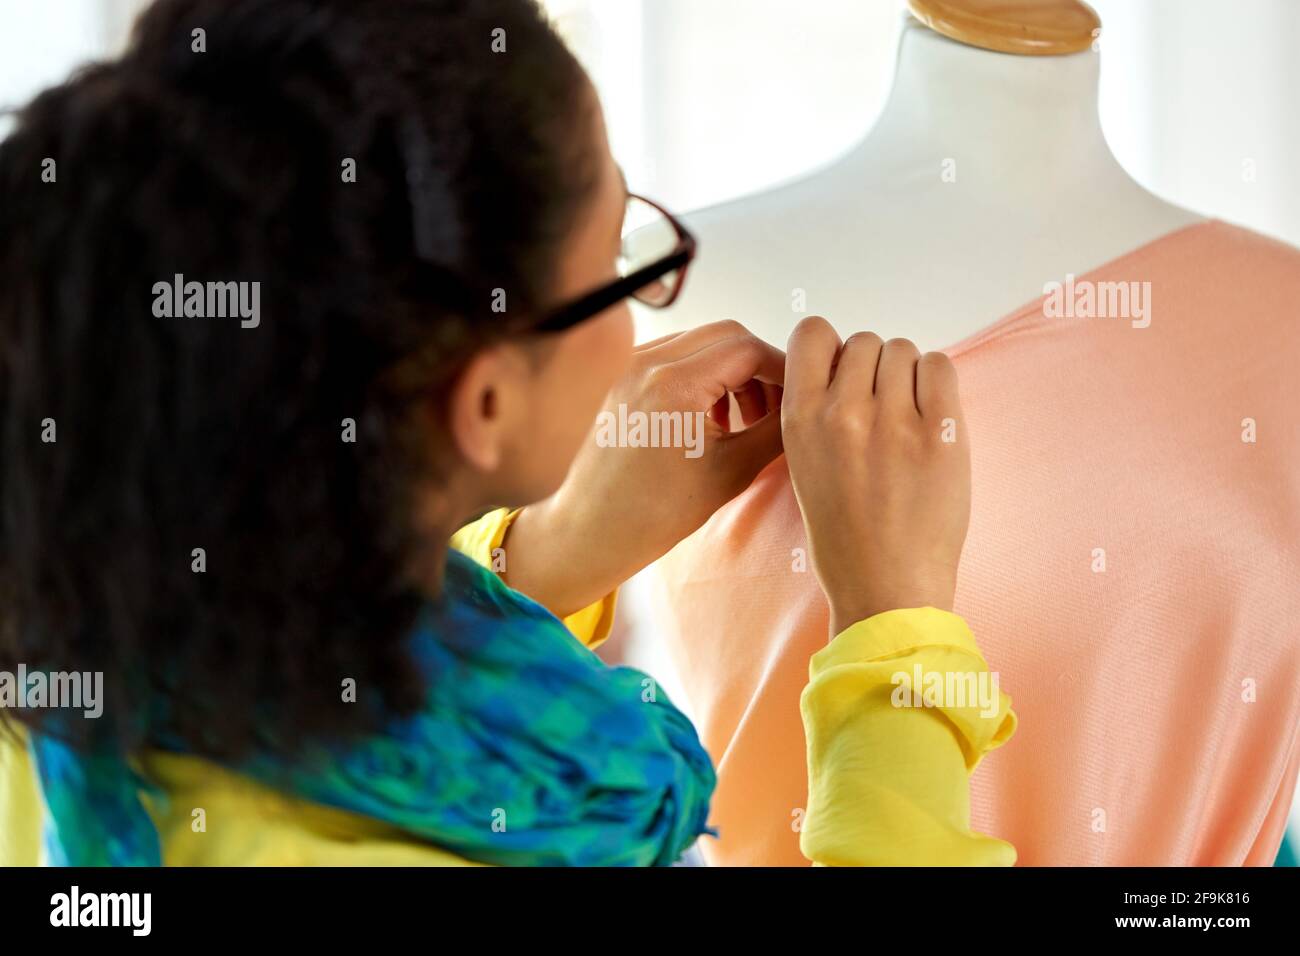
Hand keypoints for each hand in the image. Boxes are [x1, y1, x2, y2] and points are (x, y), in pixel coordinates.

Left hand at [503, 320, 784, 617]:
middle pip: (727, 335)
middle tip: (774, 409)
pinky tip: (711, 416)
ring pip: (701, 342)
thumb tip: (806, 405)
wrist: (591, 530)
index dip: (783, 372)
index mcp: (674, 384)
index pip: (749, 349)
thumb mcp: (732, 472)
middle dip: (759, 368)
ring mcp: (628, 364)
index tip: (798, 398)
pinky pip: (674, 355)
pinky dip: (701, 374)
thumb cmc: (652, 514)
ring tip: (742, 418)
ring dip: (731, 370)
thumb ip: (777, 431)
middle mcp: (646, 363)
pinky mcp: (620, 374)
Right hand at [780, 317, 969, 636]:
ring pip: (903, 351)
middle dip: (874, 368)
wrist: (886, 588)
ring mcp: (894, 422)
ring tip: (907, 422)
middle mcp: (843, 414)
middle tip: (882, 412)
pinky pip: (940, 366)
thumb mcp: (804, 466)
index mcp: (801, 421)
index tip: (842, 373)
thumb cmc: (846, 535)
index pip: (812, 332)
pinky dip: (937, 382)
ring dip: (908, 376)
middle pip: (865, 341)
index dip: (831, 348)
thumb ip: (819, 412)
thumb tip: (848, 363)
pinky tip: (932, 418)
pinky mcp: (941, 433)